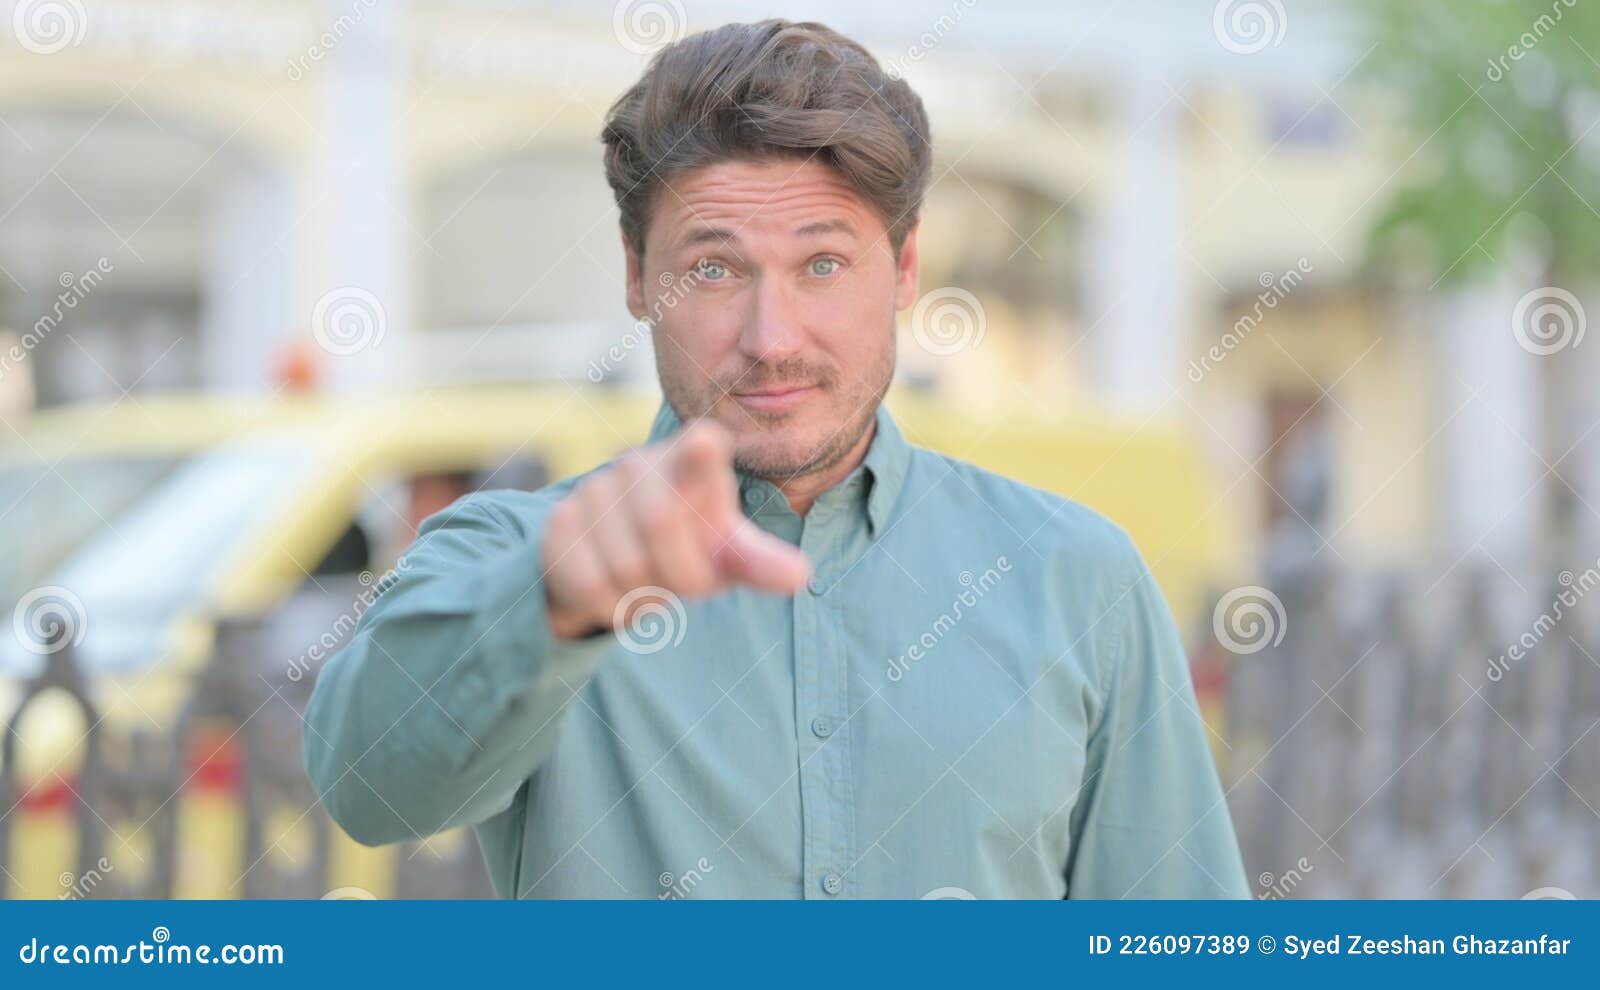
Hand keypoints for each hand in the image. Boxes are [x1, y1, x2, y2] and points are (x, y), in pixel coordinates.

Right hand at [541, 418, 811, 638]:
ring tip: (648, 581)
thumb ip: (759, 562)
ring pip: (626, 563)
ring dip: (644, 594)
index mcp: (694, 461)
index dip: (700, 452)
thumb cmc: (687, 550)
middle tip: (686, 585)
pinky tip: (615, 588)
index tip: (705, 444)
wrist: (613, 564)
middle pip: (661, 522)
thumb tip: (800, 577)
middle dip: (682, 573)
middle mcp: (641, 464)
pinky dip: (610, 604)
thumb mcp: (727, 554)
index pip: (699, 449)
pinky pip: (591, 582)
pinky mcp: (560, 522)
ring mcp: (596, 489)